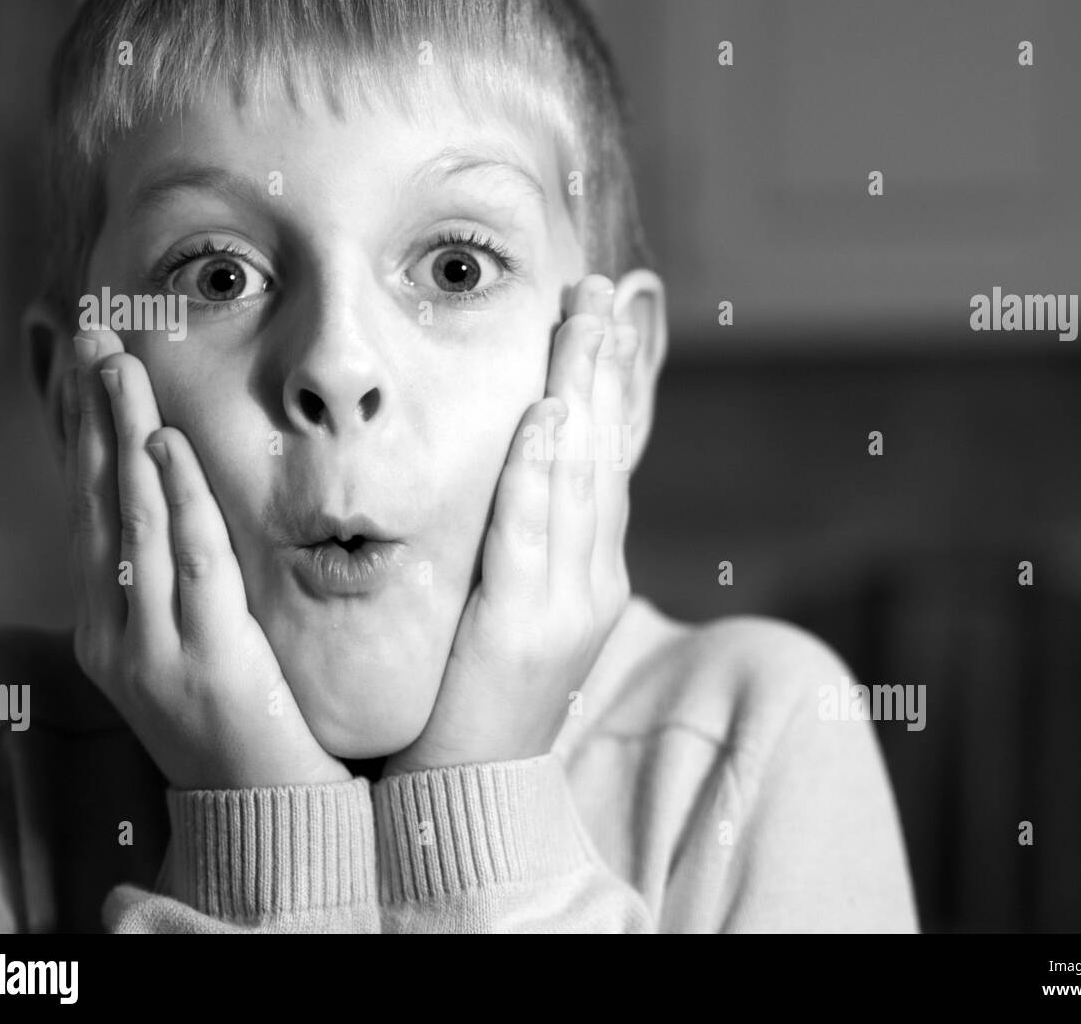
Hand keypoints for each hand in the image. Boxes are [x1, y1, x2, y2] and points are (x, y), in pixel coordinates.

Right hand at [62, 327, 349, 789]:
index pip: (89, 510)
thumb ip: (177, 582)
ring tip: (119, 367)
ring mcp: (151, 647)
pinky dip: (176, 499)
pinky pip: (189, 562)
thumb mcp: (190, 644)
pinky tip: (167, 447)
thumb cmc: (237, 718)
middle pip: (96, 503)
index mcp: (108, 623)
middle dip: (91, 417)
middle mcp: (113, 630)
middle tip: (91, 338)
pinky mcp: (203, 659)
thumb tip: (177, 505)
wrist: (259, 807)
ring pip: (130, 521)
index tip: (81, 370)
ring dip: (124, 436)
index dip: (82, 437)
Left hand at [383, 274, 638, 774]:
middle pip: (600, 454)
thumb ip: (522, 544)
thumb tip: (517, 473)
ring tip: (583, 322)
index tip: (604, 317)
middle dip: (602, 367)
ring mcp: (566, 604)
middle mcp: (591, 578)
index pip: (601, 459)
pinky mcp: (525, 629)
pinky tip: (547, 418)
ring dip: (580, 394)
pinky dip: (541, 473)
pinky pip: (532, 535)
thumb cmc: (479, 695)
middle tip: (603, 289)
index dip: (606, 385)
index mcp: (587, 570)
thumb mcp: (511, 608)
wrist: (474, 791)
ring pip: (576, 480)